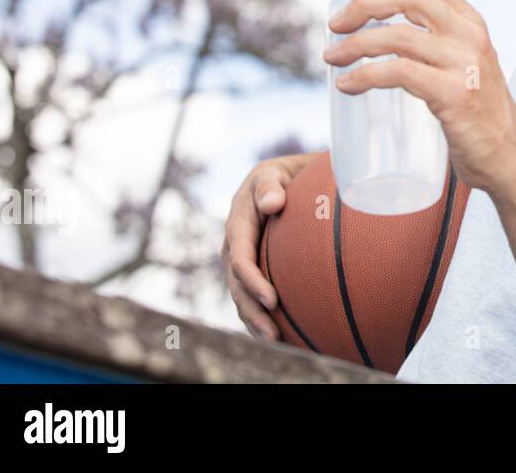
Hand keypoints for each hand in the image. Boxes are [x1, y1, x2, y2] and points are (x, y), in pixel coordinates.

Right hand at [221, 149, 321, 340]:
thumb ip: (270, 186)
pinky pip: (250, 296)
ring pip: (241, 296)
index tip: (272, 299)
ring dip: (255, 320)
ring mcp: (240, 259)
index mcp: (237, 224)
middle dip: (252, 312)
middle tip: (274, 334)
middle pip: (237, 286)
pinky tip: (276, 334)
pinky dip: (259, 315)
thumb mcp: (272, 174)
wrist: (280, 179)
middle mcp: (234, 246)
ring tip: (275, 341)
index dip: (252, 280)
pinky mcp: (250, 268)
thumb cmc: (280, 176)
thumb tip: (272, 203)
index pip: (240, 258)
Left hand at [322, 0, 515, 194]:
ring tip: (332, 57)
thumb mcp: (464, 63)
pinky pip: (397, 73)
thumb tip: (381, 29)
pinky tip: (347, 85)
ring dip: (354, 44)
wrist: (507, 156)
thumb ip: (437, 42)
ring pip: (397, 35)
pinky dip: (364, 75)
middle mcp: (470, 35)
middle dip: (363, 3)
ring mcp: (464, 63)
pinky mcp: (453, 93)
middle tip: (336, 23)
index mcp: (471, 22)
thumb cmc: (478, 113)